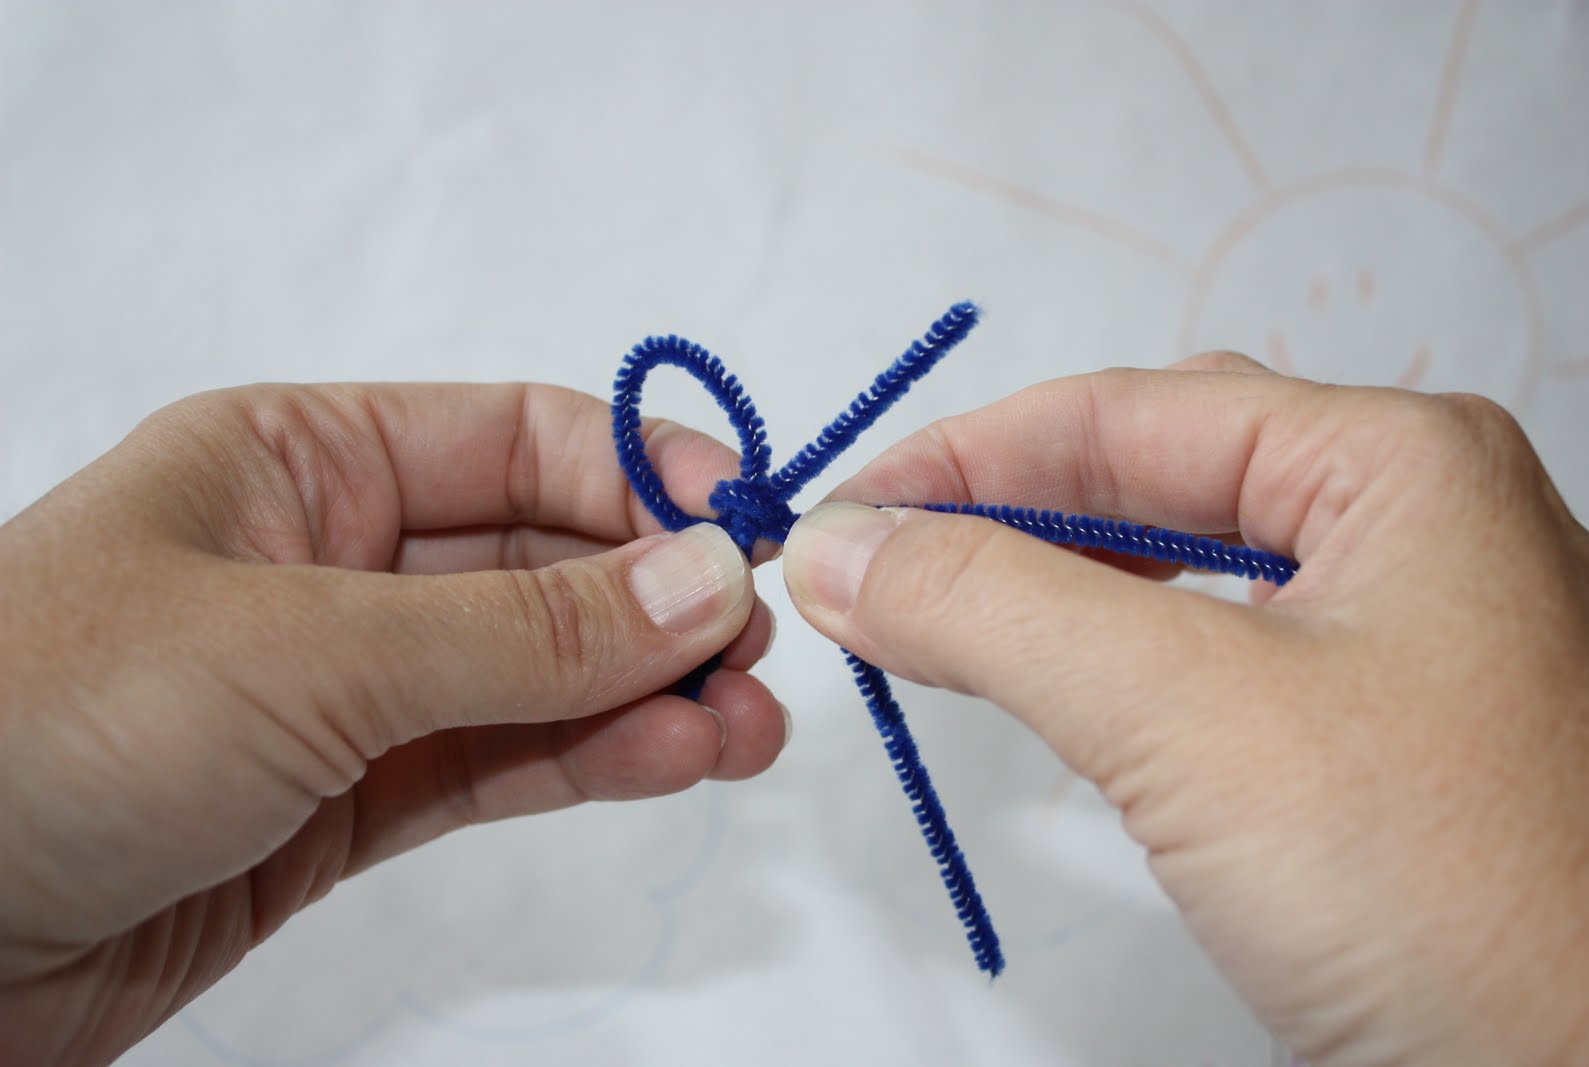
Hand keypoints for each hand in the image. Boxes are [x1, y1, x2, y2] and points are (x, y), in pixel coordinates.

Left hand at [0, 383, 787, 1066]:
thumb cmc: (54, 722)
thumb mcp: (311, 649)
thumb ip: (524, 627)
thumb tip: (708, 577)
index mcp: (301, 461)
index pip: (515, 439)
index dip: (641, 474)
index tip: (746, 529)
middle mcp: (334, 561)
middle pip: (543, 560)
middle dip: (660, 602)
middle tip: (763, 653)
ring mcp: (345, 688)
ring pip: (537, 674)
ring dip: (650, 695)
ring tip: (753, 731)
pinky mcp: (345, 803)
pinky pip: (497, 761)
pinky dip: (591, 761)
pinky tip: (676, 763)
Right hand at [782, 354, 1588, 1066]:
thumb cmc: (1448, 889)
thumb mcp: (1186, 713)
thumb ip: (994, 608)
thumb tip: (839, 546)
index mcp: (1398, 464)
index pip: (1123, 414)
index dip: (959, 457)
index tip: (836, 516)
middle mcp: (1414, 527)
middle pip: (1154, 475)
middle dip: (1000, 514)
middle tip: (872, 566)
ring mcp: (1410, 636)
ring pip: (1181, 569)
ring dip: (1046, 588)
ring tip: (935, 620)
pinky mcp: (1389, 739)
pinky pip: (1216, 657)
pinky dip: (1110, 661)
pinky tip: (1057, 687)